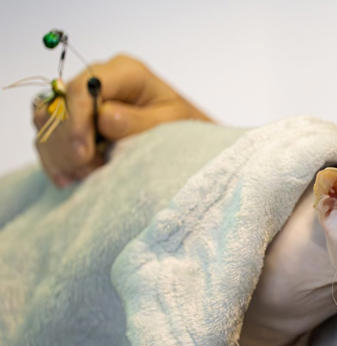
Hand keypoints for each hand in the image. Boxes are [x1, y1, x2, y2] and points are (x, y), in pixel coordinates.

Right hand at [33, 54, 211, 186]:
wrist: (187, 138)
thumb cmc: (184, 127)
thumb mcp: (172, 124)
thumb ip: (139, 121)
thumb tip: (103, 117)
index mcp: (125, 72)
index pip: (84, 87)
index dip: (77, 120)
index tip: (83, 154)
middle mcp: (98, 78)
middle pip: (60, 104)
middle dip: (68, 143)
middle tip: (89, 171)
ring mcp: (82, 98)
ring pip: (47, 120)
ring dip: (60, 153)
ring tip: (84, 177)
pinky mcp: (73, 118)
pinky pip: (47, 135)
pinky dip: (54, 158)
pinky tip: (68, 179)